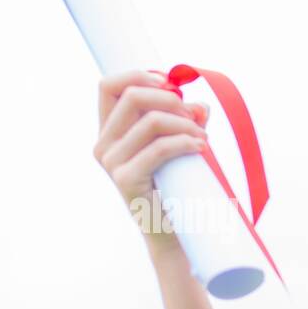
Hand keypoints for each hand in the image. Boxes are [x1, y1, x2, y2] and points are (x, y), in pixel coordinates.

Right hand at [92, 70, 209, 237]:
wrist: (173, 233)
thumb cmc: (177, 187)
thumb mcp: (180, 146)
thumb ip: (187, 122)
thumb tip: (200, 105)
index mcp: (109, 132)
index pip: (108, 87)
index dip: (138, 75)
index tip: (170, 84)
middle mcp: (104, 144)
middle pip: (132, 97)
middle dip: (170, 100)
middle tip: (195, 118)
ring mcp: (112, 163)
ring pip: (150, 122)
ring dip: (185, 124)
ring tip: (203, 139)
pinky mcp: (126, 180)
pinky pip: (159, 149)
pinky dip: (184, 142)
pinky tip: (201, 148)